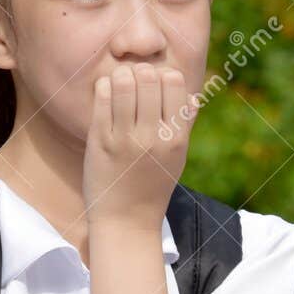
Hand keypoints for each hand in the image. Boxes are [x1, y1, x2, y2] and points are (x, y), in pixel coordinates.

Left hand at [82, 62, 192, 231]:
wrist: (126, 221)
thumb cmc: (153, 186)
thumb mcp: (177, 158)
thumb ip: (183, 126)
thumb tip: (193, 96)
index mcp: (177, 138)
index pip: (175, 82)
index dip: (164, 75)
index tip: (156, 83)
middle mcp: (154, 136)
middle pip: (150, 76)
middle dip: (142, 72)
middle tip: (135, 80)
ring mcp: (126, 138)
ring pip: (124, 82)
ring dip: (121, 76)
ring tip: (120, 83)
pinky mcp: (100, 141)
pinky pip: (102, 98)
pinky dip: (104, 87)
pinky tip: (106, 92)